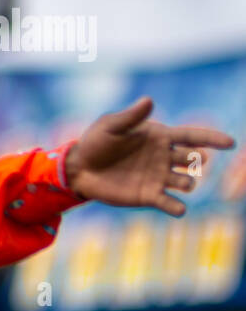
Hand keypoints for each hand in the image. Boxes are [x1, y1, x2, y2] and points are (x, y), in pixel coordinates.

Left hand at [64, 96, 235, 215]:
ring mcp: (158, 177)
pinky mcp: (148, 195)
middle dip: (197, 161)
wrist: (79, 168)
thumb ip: (131, 117)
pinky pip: (168, 203)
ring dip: (187, 183)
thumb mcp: (111, 126)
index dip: (212, 139)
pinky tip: (179, 209)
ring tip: (183, 183)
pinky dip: (176, 207)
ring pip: (185, 182)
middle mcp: (165, 158)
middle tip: (194, 161)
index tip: (231, 143)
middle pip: (192, 160)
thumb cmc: (96, 142)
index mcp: (161, 137)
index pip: (193, 136)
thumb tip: (149, 100)